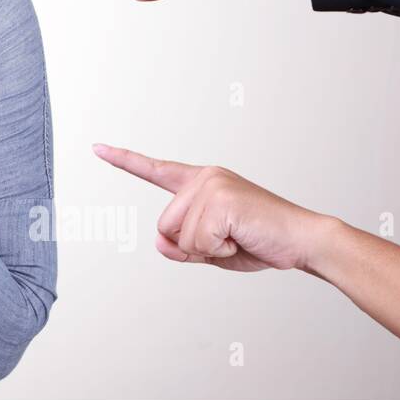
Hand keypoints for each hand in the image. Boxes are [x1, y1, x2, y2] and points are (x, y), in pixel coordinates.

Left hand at [94, 144, 333, 271]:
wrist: (303, 242)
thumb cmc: (259, 242)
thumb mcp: (211, 250)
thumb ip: (182, 247)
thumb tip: (160, 243)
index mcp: (201, 183)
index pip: (155, 170)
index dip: (123, 160)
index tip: (96, 147)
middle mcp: (204, 178)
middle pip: (165, 226)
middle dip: (192, 245)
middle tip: (230, 239)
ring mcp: (211, 187)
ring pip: (179, 237)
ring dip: (208, 249)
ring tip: (238, 237)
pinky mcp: (220, 200)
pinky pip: (197, 242)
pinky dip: (218, 252)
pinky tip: (241, 238)